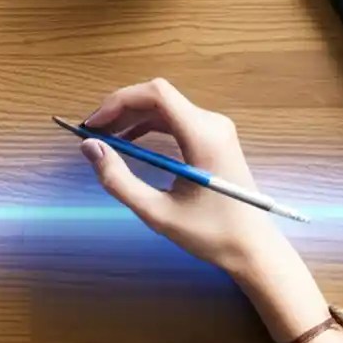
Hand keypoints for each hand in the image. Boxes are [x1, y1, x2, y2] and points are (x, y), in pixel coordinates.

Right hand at [79, 78, 282, 274]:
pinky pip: (175, 120)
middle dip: (121, 110)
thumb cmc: (210, 234)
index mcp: (203, 136)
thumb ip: (118, 179)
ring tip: (105, 138)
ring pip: (165, 107)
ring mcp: (215, 129)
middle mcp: (212, 123)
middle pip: (158, 98)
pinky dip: (148, 126)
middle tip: (92, 134)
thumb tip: (89, 147)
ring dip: (132, 117)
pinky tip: (129, 141)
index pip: (156, 94)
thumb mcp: (157, 213)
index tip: (93, 124)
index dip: (119, 101)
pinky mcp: (214, 138)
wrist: (253, 248)